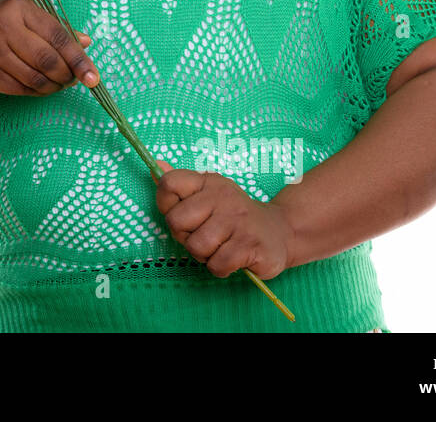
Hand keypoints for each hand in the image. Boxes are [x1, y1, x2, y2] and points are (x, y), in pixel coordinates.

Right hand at [0, 0, 99, 96]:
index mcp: (17, 7)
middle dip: (67, 74)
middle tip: (74, 80)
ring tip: (59, 83)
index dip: (78, 58)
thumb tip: (85, 42)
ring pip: (36, 78)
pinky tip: (41, 87)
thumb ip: (53, 26)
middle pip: (48, 59)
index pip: (56, 35)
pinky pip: (22, 89)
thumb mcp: (22, 13)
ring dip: (53, 86)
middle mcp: (3, 28)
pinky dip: (37, 91)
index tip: (92, 76)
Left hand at [152, 159, 295, 279]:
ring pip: (196, 246)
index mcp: (208, 182)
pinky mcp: (251, 245)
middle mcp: (222, 196)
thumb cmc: (233, 216)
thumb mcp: (207, 194)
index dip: (167, 205)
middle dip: (185, 236)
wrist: (280, 231)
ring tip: (220, 247)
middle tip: (204, 236)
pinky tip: (233, 258)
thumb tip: (155, 167)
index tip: (185, 214)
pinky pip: (217, 265)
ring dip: (204, 255)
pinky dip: (221, 268)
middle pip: (176, 221)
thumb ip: (180, 185)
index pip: (169, 184)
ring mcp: (238, 220)